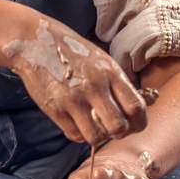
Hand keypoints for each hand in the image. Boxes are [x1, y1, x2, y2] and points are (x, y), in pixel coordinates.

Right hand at [3, 18, 146, 145]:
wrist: (35, 42)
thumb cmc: (72, 51)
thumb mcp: (102, 60)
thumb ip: (119, 83)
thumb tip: (143, 103)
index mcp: (110, 72)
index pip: (136, 108)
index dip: (139, 122)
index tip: (134, 123)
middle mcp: (94, 87)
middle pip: (119, 127)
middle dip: (120, 133)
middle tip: (114, 128)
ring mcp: (73, 100)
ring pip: (96, 137)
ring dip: (99, 136)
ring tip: (95, 126)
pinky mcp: (54, 109)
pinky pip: (74, 135)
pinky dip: (79, 134)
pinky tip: (78, 123)